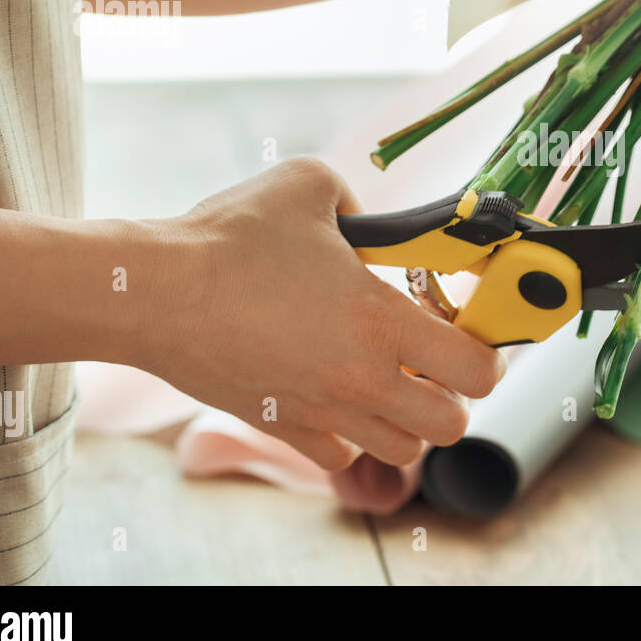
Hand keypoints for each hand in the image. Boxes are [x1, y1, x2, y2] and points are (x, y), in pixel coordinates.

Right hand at [138, 158, 504, 469]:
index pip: (476, 370)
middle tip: (436, 361)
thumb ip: (362, 201)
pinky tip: (337, 394)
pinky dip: (351, 434)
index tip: (472, 332)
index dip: (488, 354)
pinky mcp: (281, 427)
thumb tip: (377, 225)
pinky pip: (340, 455)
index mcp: (380, 321)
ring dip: (407, 418)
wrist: (152, 292)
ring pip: (401, 449)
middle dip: (456, 396)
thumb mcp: (310, 185)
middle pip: (450, 426)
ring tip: (389, 378)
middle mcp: (359, 377)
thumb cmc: (229, 237)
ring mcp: (320, 410)